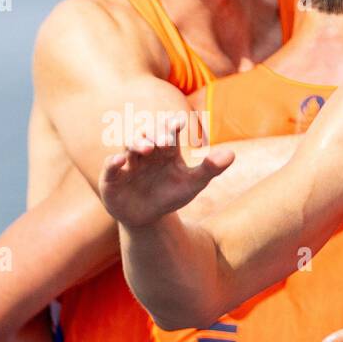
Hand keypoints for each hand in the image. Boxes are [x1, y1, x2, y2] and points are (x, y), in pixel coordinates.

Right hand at [99, 119, 233, 227]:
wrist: (148, 218)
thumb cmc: (171, 195)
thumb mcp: (193, 184)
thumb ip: (210, 168)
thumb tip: (232, 154)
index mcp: (166, 149)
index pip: (169, 131)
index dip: (172, 125)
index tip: (179, 122)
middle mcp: (146, 151)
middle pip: (149, 135)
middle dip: (156, 134)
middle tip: (166, 138)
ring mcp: (128, 163)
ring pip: (130, 145)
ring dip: (137, 143)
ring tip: (147, 147)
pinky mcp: (112, 178)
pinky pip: (110, 166)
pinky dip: (113, 161)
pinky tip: (120, 160)